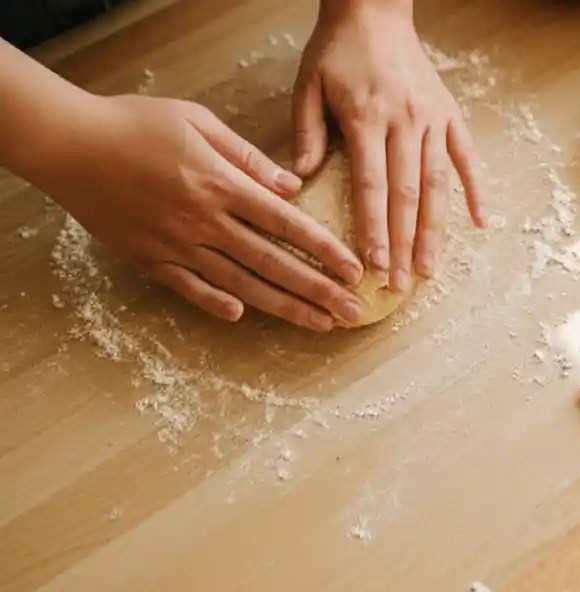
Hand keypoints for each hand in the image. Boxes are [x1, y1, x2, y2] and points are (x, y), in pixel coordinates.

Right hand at [37, 95, 366, 330]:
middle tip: (354, 312)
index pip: (288, 224)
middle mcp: (204, 220)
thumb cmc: (135, 124)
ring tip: (321, 324)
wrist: (67, 144)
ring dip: (285, 307)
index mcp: (221, 184)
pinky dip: (217, 303)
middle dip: (319, 290)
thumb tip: (291, 186)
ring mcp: (177, 244)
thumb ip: (248, 157)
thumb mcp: (198, 122)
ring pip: (242, 283)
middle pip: (274, 263)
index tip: (355, 270)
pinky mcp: (150, 259)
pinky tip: (244, 316)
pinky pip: (189, 288)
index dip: (325, 250)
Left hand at [294, 0, 484, 292]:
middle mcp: (405, 123)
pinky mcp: (450, 115)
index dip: (374, 228)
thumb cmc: (336, 50)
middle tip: (399, 284)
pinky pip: (467, 159)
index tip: (373, 264)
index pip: (372, 186)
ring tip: (430, 268)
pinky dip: (475, 192)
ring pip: (437, 185)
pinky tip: (480, 224)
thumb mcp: (308, 84)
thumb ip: (306, 132)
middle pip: (407, 195)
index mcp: (366, 118)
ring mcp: (432, 120)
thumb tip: (298, 181)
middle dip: (404, 244)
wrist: (374, 9)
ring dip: (435, 231)